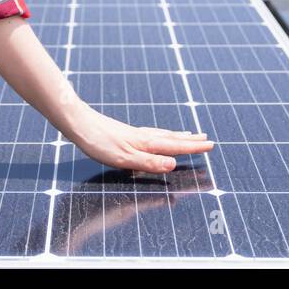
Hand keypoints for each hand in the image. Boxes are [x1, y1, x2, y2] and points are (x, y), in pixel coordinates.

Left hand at [64, 105, 214, 173]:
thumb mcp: (124, 158)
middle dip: (189, 140)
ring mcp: (134, 133)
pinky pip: (151, 134)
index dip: (193, 148)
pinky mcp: (125, 133)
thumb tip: (173, 165)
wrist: (78, 123)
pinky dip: (161, 134)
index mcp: (146, 144)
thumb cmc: (98, 143)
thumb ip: (149, 163)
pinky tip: (155, 136)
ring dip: (177, 136)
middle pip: (171, 138)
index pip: (175, 147)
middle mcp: (143, 136)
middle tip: (206, 138)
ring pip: (162, 134)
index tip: (210, 145)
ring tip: (188, 134)